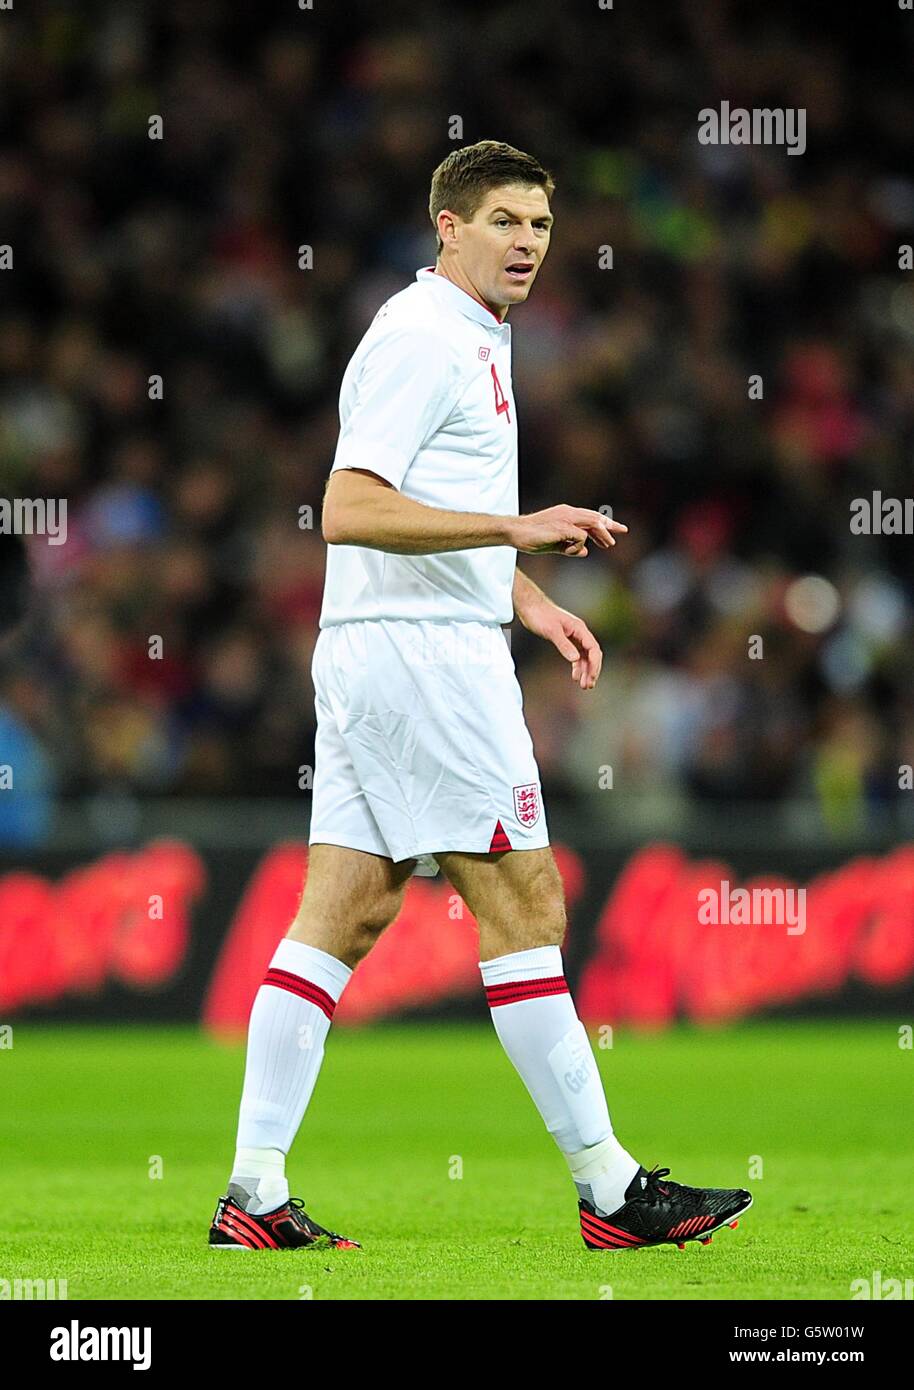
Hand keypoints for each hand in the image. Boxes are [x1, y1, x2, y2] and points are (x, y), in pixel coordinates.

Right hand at [508, 505, 626, 555]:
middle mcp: (568, 513)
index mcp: (567, 515)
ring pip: (593, 523)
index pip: (590, 518)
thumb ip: (571, 548)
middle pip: (596, 517)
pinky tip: (570, 552)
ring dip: (603, 534)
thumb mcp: (556, 545)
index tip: (616, 531)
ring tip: (609, 545)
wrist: (515, 533)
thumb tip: (586, 552)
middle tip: (623, 532)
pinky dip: (578, 547)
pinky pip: (580, 537)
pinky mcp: (563, 526)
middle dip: (610, 526)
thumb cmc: (532, 538)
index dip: (605, 524)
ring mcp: (566, 518)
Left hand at [519, 599, 602, 689]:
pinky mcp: (566, 639)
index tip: (591, 677)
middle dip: (592, 670)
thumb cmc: (540, 614)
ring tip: (583, 685)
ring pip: (585, 656)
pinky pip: (576, 655)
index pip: (594, 649)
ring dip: (585, 670)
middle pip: (592, 654)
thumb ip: (564, 645)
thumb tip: (575, 659)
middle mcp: (579, 632)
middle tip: (588, 685)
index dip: (595, 664)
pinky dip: (577, 666)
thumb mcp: (552, 631)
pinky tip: (575, 675)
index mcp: (579, 629)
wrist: (529, 606)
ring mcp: (573, 636)